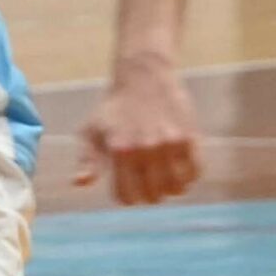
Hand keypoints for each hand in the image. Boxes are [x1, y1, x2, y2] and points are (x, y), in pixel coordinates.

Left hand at [75, 57, 200, 204]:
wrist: (143, 78)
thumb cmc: (113, 109)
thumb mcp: (91, 132)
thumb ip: (87, 160)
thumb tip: (79, 184)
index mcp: (120, 150)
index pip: (127, 196)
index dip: (127, 198)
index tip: (129, 190)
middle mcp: (146, 149)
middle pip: (154, 195)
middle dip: (149, 195)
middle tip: (147, 184)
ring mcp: (170, 143)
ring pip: (177, 188)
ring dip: (171, 189)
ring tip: (164, 178)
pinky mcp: (190, 137)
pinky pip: (195, 172)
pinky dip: (188, 177)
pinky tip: (179, 169)